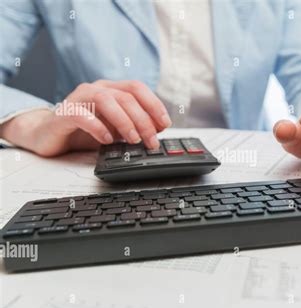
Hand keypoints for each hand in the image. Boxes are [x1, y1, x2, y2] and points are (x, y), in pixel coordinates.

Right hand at [0, 80, 170, 156]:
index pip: (137, 88)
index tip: (165, 124)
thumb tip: (157, 131)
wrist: (49, 136)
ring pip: (106, 101)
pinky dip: (97, 127)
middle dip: (144, 120)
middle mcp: (96, 89)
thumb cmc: (85, 131)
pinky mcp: (63, 113)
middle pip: (126, 97)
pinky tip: (106, 140)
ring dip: (124, 121)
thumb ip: (134, 126)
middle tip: (151, 141)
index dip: (154, 104)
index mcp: (111, 90)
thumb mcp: (115, 130)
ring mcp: (79, 99)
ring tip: (133, 140)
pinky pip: (81, 115)